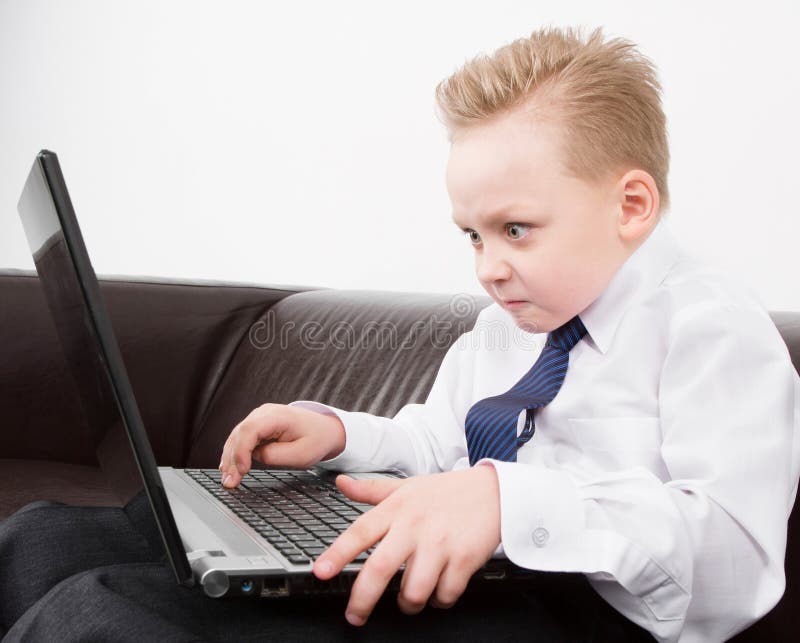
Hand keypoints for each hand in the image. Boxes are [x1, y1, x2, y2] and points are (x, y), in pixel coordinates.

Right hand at [218, 403, 345, 486]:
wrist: (325, 429)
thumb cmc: (316, 440)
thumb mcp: (301, 454)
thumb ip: (275, 456)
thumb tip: (254, 456)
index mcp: (278, 416)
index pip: (250, 430)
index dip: (241, 451)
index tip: (243, 471)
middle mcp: (265, 412)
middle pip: (240, 433)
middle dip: (232, 459)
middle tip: (230, 483)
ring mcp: (259, 417)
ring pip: (236, 436)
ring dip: (230, 458)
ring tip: (228, 480)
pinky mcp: (258, 425)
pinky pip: (241, 438)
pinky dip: (234, 454)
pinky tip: (228, 469)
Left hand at [312, 465, 500, 626]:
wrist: (495, 491)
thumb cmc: (447, 492)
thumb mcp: (407, 487)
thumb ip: (371, 490)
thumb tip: (341, 483)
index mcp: (397, 508)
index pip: (360, 532)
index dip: (337, 554)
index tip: (320, 573)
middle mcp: (415, 526)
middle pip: (380, 570)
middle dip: (362, 600)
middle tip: (355, 616)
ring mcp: (440, 543)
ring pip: (413, 592)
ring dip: (409, 604)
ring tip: (410, 599)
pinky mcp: (464, 559)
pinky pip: (444, 596)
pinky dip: (439, 601)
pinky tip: (439, 591)